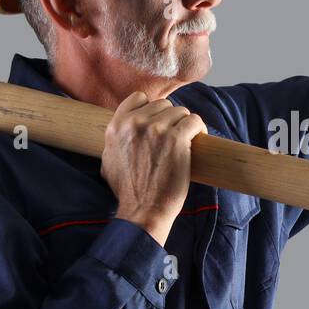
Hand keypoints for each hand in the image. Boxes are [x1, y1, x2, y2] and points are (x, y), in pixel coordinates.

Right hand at [100, 91, 207, 246]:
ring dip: (185, 125)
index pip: (139, 97)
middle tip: (174, 137)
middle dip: (170, 120)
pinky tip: (198, 139)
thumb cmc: (127, 190)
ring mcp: (156, 130)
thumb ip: (115, 140)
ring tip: (186, 141)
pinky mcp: (176, 139)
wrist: (142, 210)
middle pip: (163, 105)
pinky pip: (194, 121)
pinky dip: (199, 129)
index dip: (152, 109)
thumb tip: (122, 130)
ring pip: (180, 112)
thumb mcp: (108, 160)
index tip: (158, 123)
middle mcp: (135, 123)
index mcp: (117, 125)